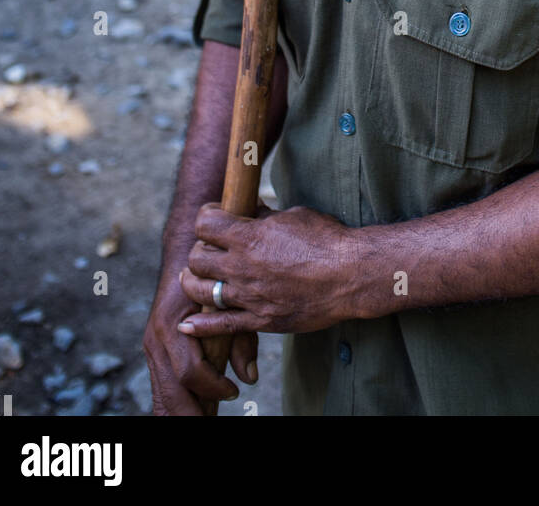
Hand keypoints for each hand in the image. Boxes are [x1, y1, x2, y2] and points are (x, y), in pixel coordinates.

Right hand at [143, 257, 257, 415]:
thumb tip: (250, 378)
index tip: (234, 393)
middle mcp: (157, 341)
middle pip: (168, 394)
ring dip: (178, 415)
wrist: (187, 253)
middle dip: (188, 417)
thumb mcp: (230, 304)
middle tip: (207, 427)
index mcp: (174, 328)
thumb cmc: (214, 278)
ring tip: (200, 425)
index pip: (189, 373)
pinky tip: (189, 417)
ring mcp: (153, 349)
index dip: (212, 388)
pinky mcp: (156, 353)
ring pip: (161, 396)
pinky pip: (162, 388)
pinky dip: (173, 406)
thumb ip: (241, 339)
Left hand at [176, 202, 354, 337]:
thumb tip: (252, 211)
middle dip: (199, 249)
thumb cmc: (327, 239)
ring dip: (194, 282)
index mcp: (249, 237)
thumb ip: (266, 216)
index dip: (207, 216)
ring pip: (200, 291)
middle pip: (196, 258)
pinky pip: (221, 326)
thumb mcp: (294, 215)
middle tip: (210, 248)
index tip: (215, 216)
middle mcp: (242, 267)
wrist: (351, 275)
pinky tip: (187, 324)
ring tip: (195, 277)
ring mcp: (249, 296)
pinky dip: (200, 327)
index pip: (205, 223)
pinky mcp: (260, 320)